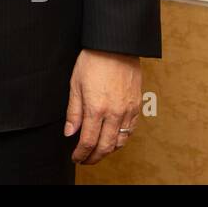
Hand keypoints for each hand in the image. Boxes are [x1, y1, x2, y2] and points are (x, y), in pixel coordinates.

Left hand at [65, 49, 142, 164]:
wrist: (116, 46)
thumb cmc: (93, 61)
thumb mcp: (75, 84)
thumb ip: (73, 111)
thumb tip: (69, 133)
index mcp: (96, 108)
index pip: (88, 141)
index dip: (81, 153)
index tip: (76, 157)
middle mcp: (114, 113)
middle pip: (106, 146)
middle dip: (94, 157)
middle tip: (85, 160)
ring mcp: (128, 110)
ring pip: (120, 141)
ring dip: (108, 151)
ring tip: (97, 152)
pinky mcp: (137, 106)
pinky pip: (130, 131)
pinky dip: (121, 140)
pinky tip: (113, 139)